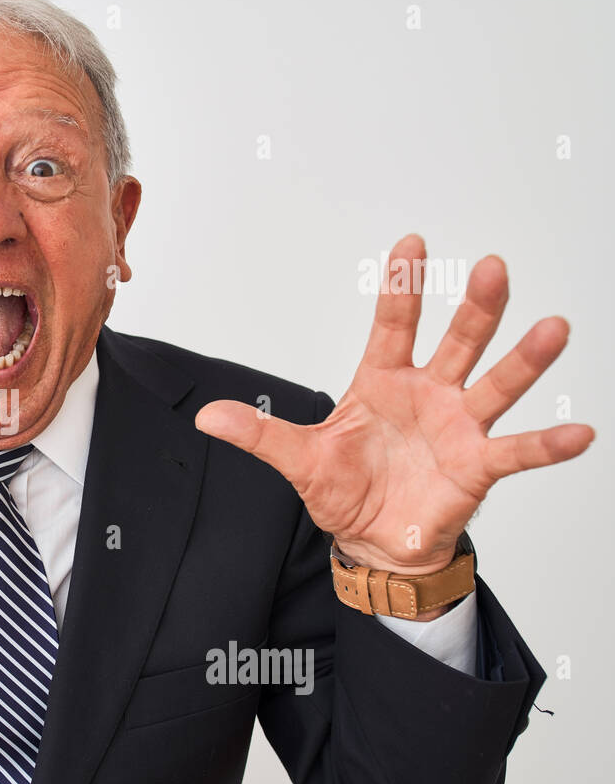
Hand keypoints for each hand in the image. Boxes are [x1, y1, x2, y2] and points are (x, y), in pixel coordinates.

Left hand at [194, 234, 593, 575]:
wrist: (372, 541)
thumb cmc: (343, 489)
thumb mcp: (297, 459)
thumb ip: (259, 433)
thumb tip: (206, 416)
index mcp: (382, 382)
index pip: (393, 325)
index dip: (403, 286)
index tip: (413, 242)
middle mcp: (429, 394)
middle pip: (457, 341)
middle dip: (476, 307)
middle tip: (492, 267)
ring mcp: (459, 427)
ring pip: (497, 383)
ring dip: (525, 358)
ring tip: (554, 329)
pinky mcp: (479, 467)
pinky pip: (519, 452)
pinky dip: (549, 444)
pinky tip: (581, 431)